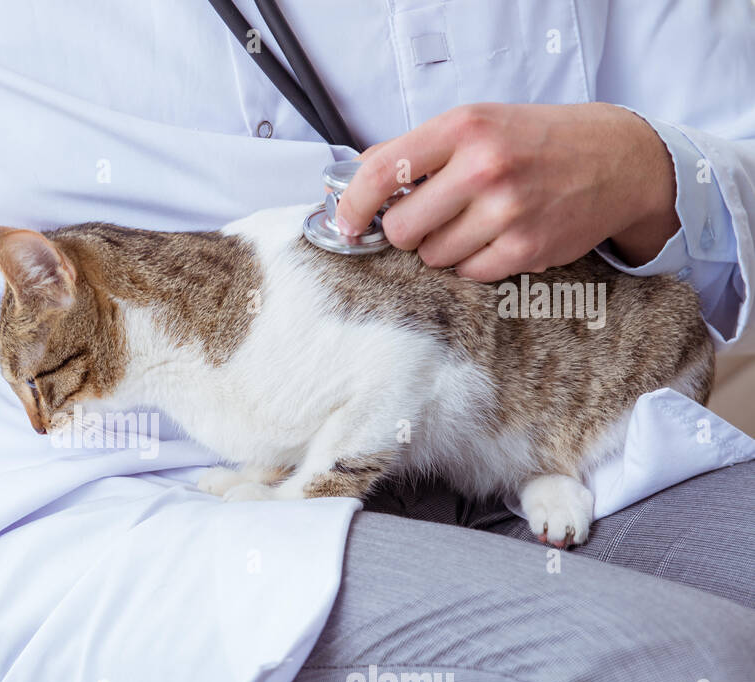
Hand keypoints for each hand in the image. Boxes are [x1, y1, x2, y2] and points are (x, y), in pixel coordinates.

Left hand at [336, 102, 679, 281]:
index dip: (354, 205)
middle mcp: (485, 167)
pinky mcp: (526, 248)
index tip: (347, 222)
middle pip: (401, 228)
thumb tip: (355, 180)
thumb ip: (418, 151)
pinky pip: (467, 273)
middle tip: (427, 220)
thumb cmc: (538, 142)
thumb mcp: (478, 124)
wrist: (618, 159)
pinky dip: (472, 263)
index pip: (381, 171)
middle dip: (405, 231)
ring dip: (442, 248)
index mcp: (465, 127)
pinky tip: (494, 239)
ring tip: (472, 223)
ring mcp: (507, 210)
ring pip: (432, 256)